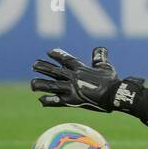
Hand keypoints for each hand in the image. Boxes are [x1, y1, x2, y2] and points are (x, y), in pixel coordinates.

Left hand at [30, 47, 147, 127]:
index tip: (49, 52)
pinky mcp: (72, 101)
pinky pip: (56, 101)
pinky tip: (41, 100)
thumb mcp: (105, 66)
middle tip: (34, 64)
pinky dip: (49, 100)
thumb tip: (100, 48)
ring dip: (41, 84)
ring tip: (33, 84)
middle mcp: (73, 77)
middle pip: (54, 71)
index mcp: (81, 68)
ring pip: (51, 85)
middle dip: (43, 67)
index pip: (66, 59)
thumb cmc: (112, 81)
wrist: (114, 95)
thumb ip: (100, 57)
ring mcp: (71, 89)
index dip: (57, 55)